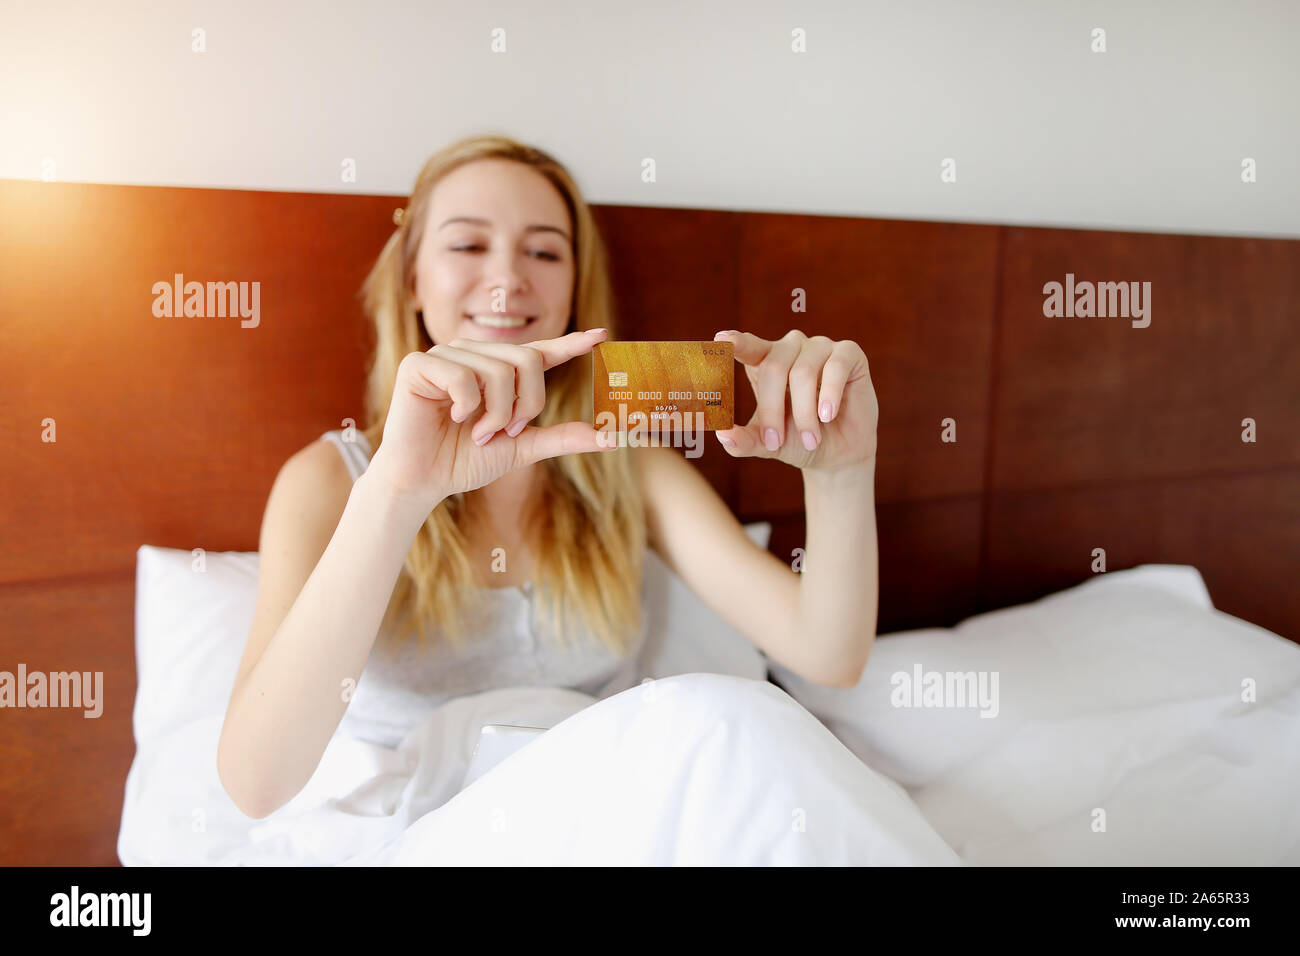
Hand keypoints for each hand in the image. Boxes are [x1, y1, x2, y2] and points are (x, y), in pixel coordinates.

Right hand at [366, 329, 616, 507]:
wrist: (422, 480)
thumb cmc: (465, 460)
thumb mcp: (522, 447)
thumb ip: (563, 437)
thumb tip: (613, 438)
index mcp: (496, 369)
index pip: (539, 352)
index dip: (570, 344)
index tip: (602, 337)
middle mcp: (473, 353)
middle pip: (527, 360)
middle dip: (524, 405)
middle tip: (505, 431)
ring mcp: (445, 354)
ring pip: (499, 371)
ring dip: (495, 413)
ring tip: (475, 431)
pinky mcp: (419, 363)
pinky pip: (464, 376)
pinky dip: (466, 406)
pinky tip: (451, 418)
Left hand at [712, 329, 877, 471]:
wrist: (837, 453)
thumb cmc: (797, 440)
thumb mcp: (768, 443)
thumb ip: (745, 440)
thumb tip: (723, 435)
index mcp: (766, 361)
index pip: (748, 347)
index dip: (737, 342)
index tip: (721, 339)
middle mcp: (791, 348)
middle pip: (774, 367)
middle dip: (772, 409)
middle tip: (775, 441)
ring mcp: (820, 347)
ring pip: (803, 372)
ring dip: (804, 412)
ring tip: (810, 439)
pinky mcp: (849, 353)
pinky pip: (836, 366)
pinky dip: (830, 394)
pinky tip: (828, 415)